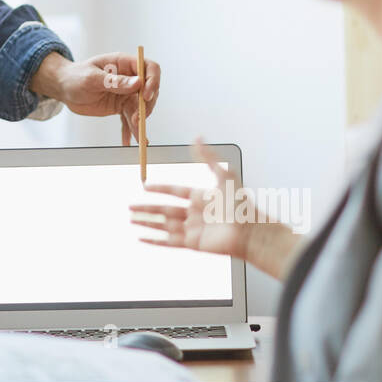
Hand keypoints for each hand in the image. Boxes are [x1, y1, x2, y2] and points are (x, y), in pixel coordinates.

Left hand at [29, 51, 160, 144]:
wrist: (64, 88)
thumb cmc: (75, 76)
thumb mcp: (92, 78)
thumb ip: (114, 81)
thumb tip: (138, 83)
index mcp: (124, 64)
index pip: (149, 69)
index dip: (152, 81)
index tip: (146, 96)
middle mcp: (129, 78)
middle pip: (148, 91)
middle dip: (145, 107)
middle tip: (137, 120)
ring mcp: (126, 93)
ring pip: (140, 108)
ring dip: (140, 122)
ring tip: (138, 137)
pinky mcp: (120, 106)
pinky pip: (129, 119)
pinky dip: (130, 130)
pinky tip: (128, 140)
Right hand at [128, 136, 262, 259]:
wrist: (250, 231)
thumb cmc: (241, 204)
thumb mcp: (224, 175)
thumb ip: (208, 158)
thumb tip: (197, 138)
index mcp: (200, 197)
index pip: (175, 191)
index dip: (160, 188)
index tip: (145, 186)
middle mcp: (195, 213)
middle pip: (165, 209)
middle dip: (147, 208)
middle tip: (131, 207)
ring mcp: (193, 229)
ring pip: (164, 225)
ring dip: (147, 222)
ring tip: (132, 219)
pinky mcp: (193, 243)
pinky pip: (169, 241)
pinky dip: (154, 240)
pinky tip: (142, 238)